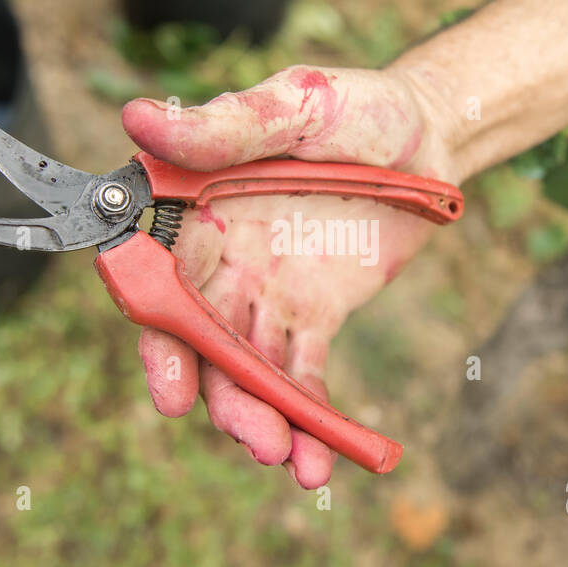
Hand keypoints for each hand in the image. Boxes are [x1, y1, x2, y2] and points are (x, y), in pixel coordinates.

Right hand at [121, 65, 456, 486]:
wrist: (430, 135)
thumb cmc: (355, 105)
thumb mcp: (294, 105)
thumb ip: (222, 126)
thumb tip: (137, 118)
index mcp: (198, 213)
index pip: (160, 284)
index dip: (159, 340)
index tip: (171, 392)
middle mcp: (221, 264)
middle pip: (204, 345)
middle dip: (225, 399)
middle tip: (258, 441)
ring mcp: (265, 296)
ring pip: (250, 373)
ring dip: (265, 420)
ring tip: (296, 462)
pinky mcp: (313, 319)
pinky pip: (303, 378)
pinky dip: (311, 418)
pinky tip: (323, 458)